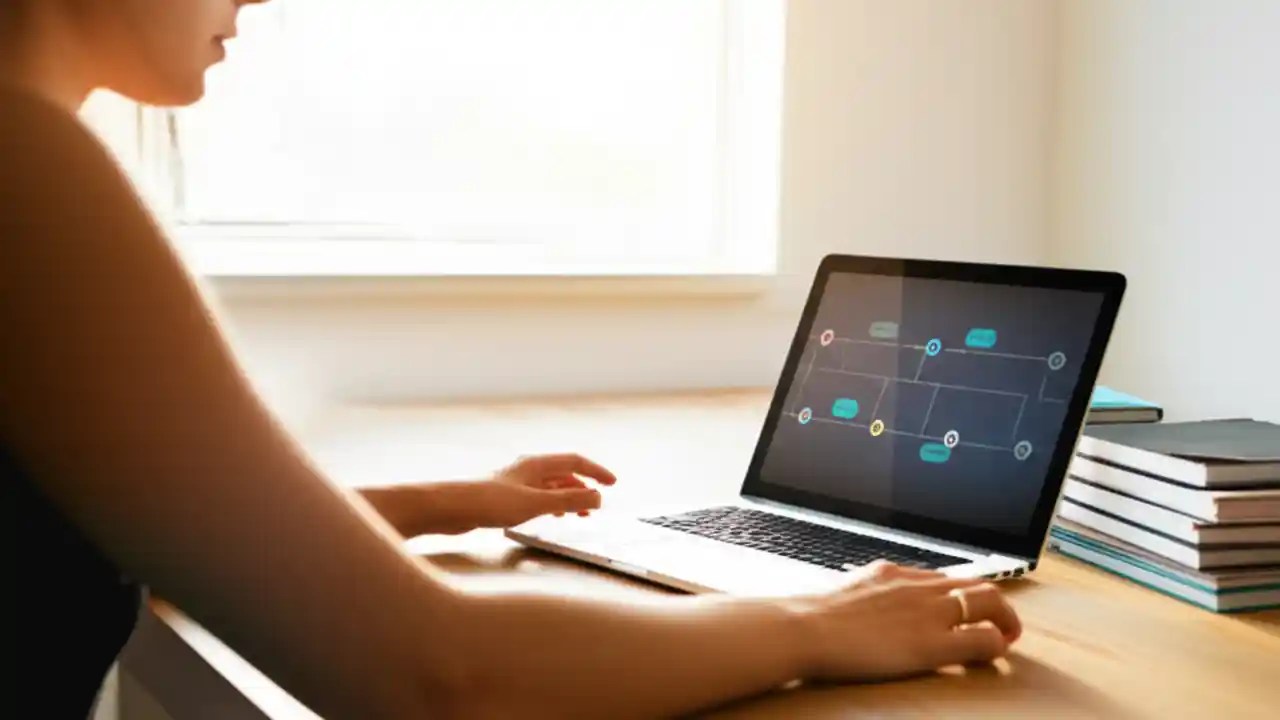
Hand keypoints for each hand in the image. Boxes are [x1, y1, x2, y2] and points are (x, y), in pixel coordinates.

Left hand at [467, 453, 617, 528]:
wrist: (450, 507)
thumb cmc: (488, 501)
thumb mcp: (535, 503)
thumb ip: (568, 499)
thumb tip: (598, 497)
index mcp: (536, 463)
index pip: (575, 461)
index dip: (596, 471)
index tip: (612, 484)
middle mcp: (527, 468)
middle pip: (563, 473)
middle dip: (584, 487)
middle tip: (597, 503)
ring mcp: (515, 481)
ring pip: (550, 486)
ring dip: (568, 497)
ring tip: (579, 514)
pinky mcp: (504, 495)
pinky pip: (537, 496)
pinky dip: (551, 504)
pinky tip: (551, 515)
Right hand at [788, 561, 1021, 681]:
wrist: (807, 628)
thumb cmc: (814, 620)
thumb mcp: (845, 594)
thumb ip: (866, 597)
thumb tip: (866, 608)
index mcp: (894, 573)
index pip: (942, 578)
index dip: (961, 595)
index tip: (964, 609)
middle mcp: (918, 585)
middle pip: (975, 584)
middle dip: (995, 604)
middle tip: (1000, 624)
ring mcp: (929, 611)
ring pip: (988, 602)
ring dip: (1005, 620)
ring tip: (1007, 638)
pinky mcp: (934, 642)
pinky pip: (982, 638)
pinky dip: (996, 644)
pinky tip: (994, 655)